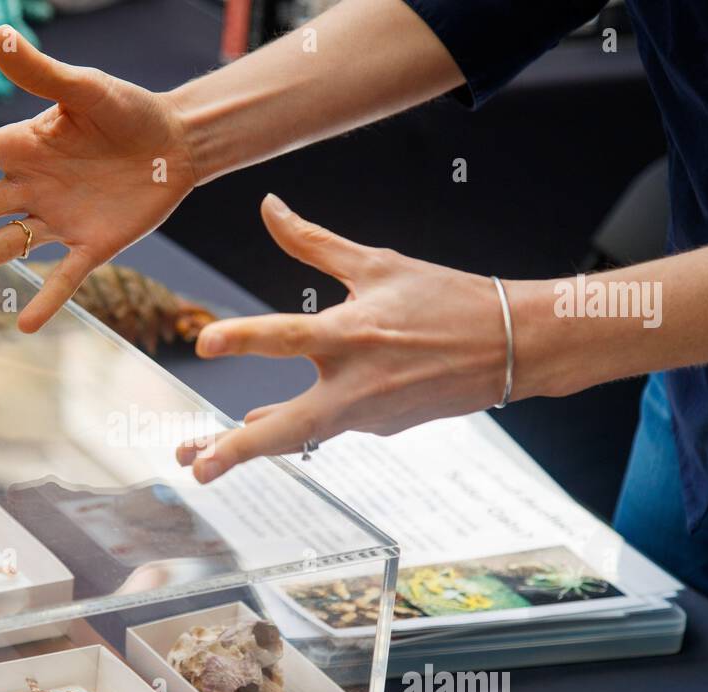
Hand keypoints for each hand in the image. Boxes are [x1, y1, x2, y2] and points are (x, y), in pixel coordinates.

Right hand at [0, 25, 196, 331]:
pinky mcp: (92, 245)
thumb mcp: (86, 88)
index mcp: (22, 146)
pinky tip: (24, 325)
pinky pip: (64, 276)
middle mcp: (30, 186)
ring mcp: (58, 220)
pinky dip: (46, 299)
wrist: (173, 144)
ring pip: (7, 244)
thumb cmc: (125, 111)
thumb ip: (43, 74)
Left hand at [178, 194, 531, 482]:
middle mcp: (357, 384)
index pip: (286, 336)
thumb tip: (269, 207)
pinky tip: (268, 423)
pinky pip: (331, 424)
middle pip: (288, 428)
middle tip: (194, 468)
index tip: (202, 345)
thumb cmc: (445, 298)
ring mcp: (369, 415)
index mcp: (352, 334)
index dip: (242, 338)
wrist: (513, 346)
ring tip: (204, 456)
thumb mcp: (378, 264)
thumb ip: (314, 243)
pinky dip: (301, 423)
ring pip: (300, 435)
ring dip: (253, 443)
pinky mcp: (382, 428)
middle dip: (238, 451)